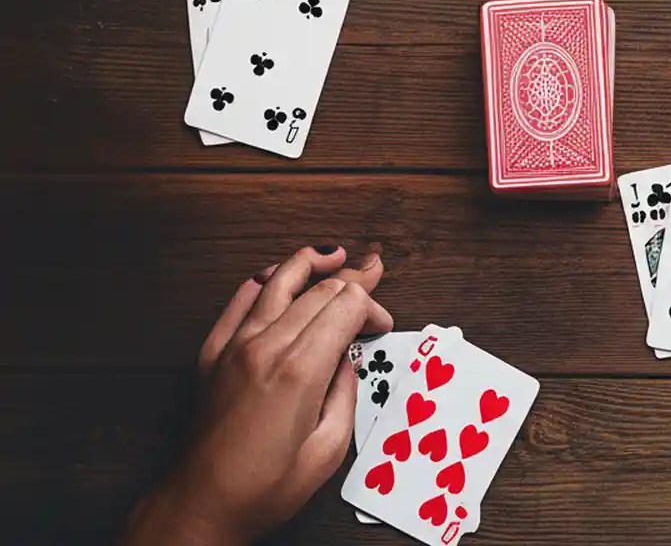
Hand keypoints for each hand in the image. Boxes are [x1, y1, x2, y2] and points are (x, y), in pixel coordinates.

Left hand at [121, 245, 390, 545]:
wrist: (201, 503)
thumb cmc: (262, 488)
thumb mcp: (327, 450)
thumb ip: (344, 395)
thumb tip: (346, 362)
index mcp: (298, 371)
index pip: (344, 306)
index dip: (371, 307)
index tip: (380, 324)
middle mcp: (265, 348)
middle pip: (318, 290)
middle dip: (352, 281)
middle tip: (372, 273)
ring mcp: (234, 347)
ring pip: (278, 282)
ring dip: (310, 263)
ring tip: (334, 255)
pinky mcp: (212, 354)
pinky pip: (240, 301)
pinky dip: (264, 282)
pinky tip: (278, 276)